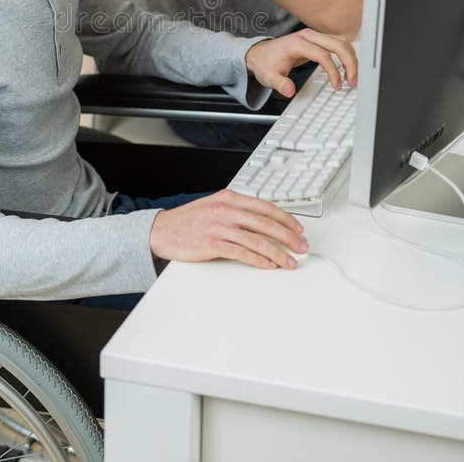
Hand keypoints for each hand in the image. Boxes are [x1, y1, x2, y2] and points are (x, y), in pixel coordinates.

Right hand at [149, 189, 307, 269]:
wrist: (162, 230)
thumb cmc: (189, 220)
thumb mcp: (214, 206)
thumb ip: (237, 210)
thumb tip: (264, 222)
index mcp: (229, 197)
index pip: (265, 207)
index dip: (286, 219)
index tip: (298, 229)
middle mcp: (226, 209)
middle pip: (266, 223)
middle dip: (288, 237)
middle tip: (301, 247)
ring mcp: (219, 226)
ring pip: (257, 240)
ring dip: (277, 253)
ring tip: (289, 262)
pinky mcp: (212, 244)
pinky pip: (242, 253)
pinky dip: (259, 260)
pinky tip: (269, 265)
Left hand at [245, 28, 357, 97]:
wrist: (261, 53)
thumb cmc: (266, 63)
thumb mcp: (268, 77)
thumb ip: (279, 84)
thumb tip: (289, 90)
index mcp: (296, 43)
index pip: (323, 54)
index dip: (333, 71)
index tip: (336, 86)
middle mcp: (308, 36)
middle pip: (338, 43)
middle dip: (350, 62)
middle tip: (352, 81)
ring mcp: (314, 35)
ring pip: (342, 41)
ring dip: (351, 58)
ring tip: (352, 77)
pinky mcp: (318, 39)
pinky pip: (339, 43)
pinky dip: (347, 54)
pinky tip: (348, 69)